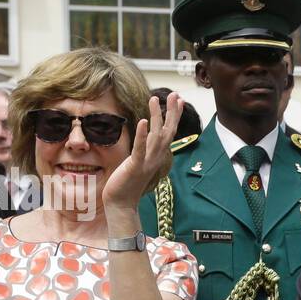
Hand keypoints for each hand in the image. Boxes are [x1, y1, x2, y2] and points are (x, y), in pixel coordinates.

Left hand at [101, 92, 181, 211]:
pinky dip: (143, 136)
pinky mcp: (135, 167)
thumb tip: (146, 139)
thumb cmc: (127, 184)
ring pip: (156, 137)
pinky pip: (140, 149)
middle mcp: (156, 158)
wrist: (121, 204)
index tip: (179, 100)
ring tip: (154, 100)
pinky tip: (144, 121)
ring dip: (156, 117)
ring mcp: (147, 163)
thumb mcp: (138, 163)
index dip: (174, 116)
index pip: (169, 132)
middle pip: (168, 132)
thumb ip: (144, 150)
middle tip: (177, 95)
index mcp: (157, 156)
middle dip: (172, 113)